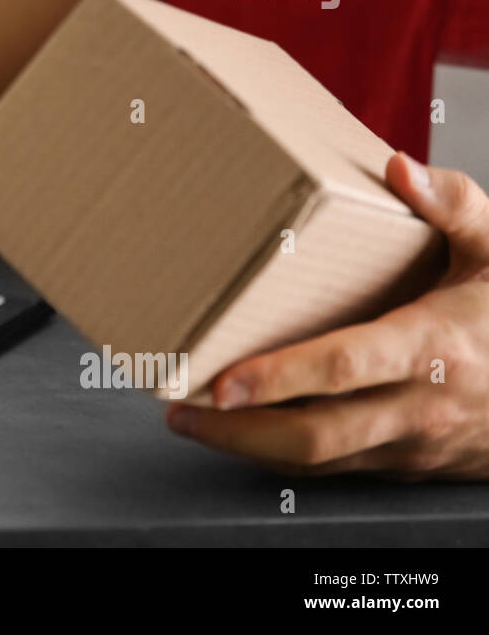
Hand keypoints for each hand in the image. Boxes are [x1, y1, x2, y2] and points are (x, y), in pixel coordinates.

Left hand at [167, 153, 488, 479]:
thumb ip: (454, 204)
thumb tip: (399, 166)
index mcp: (434, 346)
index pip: (345, 367)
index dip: (281, 379)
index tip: (221, 382)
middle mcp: (421, 405)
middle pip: (315, 436)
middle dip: (238, 431)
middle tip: (180, 412)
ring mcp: (415, 444)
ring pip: (321, 463)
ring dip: (251, 448)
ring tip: (195, 422)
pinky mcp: (410, 463)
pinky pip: (339, 468)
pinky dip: (286, 455)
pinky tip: (248, 432)